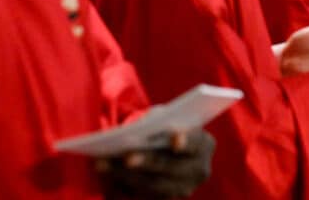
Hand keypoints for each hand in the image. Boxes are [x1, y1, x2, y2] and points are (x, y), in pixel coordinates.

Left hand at [96, 129, 214, 197]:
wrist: (166, 150)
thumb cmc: (165, 126)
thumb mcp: (165, 117)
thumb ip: (158, 120)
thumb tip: (139, 129)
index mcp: (204, 145)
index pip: (195, 143)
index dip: (186, 141)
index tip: (175, 140)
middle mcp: (199, 170)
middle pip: (171, 168)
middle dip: (148, 162)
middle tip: (126, 157)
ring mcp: (183, 189)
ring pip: (154, 186)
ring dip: (127, 176)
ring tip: (104, 165)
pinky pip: (143, 196)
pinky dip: (123, 186)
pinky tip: (106, 176)